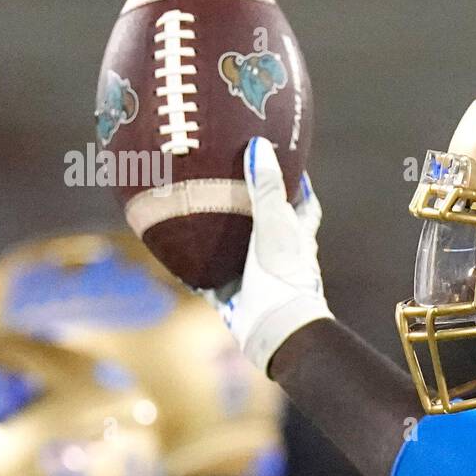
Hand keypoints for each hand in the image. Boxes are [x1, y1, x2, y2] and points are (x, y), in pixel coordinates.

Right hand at [204, 137, 333, 372]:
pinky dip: (193, 266)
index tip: (284, 160)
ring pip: (234, 251)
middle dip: (249, 205)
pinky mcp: (232, 296)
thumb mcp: (275, 223)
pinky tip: (171, 250)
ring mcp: (255, 276)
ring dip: (218, 235)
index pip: (304, 204)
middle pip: (266, 224)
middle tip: (224, 178)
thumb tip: (258, 147)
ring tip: (193, 208)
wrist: (274, 328)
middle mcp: (278, 255)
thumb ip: (266, 187)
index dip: (297, 183)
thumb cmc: (283, 273)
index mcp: (297, 237)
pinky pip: (207, 277)